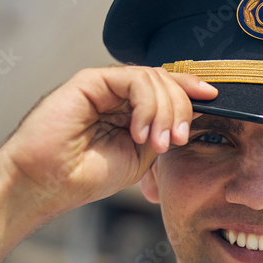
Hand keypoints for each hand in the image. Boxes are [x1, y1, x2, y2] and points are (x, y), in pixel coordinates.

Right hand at [0, 65, 217, 219]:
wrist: (46, 183)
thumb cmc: (87, 175)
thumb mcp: (141, 157)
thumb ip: (163, 132)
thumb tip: (195, 115)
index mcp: (130, 110)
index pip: (167, 90)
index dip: (192, 90)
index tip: (215, 100)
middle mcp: (118, 94)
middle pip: (166, 82)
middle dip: (182, 109)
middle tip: (178, 141)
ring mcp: (104, 86)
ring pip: (154, 79)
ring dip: (166, 112)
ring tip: (158, 144)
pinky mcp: (90, 81)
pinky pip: (133, 80)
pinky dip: (147, 106)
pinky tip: (141, 132)